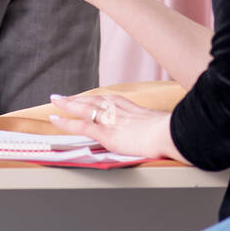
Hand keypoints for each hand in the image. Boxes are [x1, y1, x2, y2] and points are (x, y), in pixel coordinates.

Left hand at [47, 93, 189, 162]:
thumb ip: (159, 128)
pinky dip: (66, 121)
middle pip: (95, 100)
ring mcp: (112, 120)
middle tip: (65, 96)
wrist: (171, 134)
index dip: (99, 99)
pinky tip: (56, 119)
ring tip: (56, 101)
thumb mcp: (166, 126)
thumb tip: (167, 134)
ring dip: (68, 104)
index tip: (92, 98)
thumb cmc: (174, 133)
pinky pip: (81, 125)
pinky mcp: (106, 133)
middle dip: (79, 98)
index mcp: (134, 109)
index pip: (112, 101)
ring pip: (85, 108)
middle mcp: (120, 111)